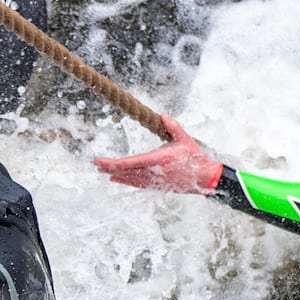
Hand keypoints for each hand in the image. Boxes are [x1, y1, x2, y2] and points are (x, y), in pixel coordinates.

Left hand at [92, 115, 223, 194]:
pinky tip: (117, 178)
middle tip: (95, 164)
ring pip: (128, 178)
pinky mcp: (156, 185)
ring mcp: (153, 180)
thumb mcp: (184, 139)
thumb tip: (163, 114)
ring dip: (115, 174)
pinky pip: (136, 183)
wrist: (204, 178)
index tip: (99, 160)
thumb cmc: (194, 158)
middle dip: (108, 167)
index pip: (128, 162)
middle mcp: (152, 172)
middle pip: (124, 171)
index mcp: (156, 159)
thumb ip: (173, 126)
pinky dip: (125, 181)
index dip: (111, 162)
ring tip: (103, 171)